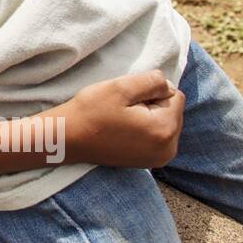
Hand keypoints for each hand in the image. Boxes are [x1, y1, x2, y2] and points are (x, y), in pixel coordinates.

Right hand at [64, 71, 184, 168]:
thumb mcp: (121, 86)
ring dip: (148, 117)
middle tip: (122, 110)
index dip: (150, 91)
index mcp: (164, 130)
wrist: (68, 139)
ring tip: (122, 121)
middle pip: (172, 111)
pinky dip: (144, 129)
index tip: (127, 100)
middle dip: (152, 105)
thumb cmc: (91, 111)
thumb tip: (168, 86)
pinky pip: (157, 136)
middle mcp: (168, 149)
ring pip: (165, 123)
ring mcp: (159, 158)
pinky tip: (123, 131)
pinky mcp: (149, 162)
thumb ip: (152, 80)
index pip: (174, 95)